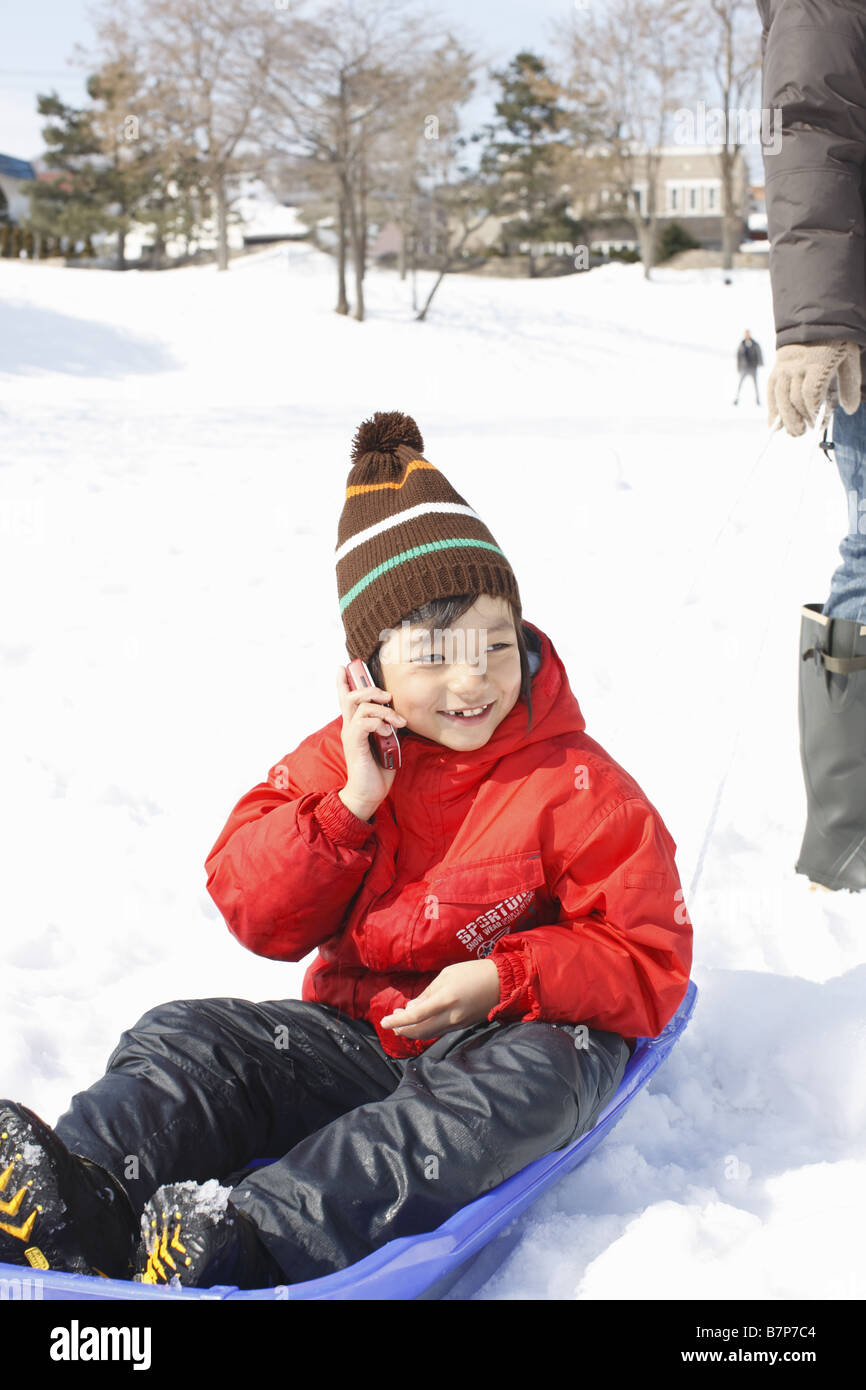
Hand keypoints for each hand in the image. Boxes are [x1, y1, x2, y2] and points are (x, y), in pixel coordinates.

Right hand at [336, 665, 406, 815]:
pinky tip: (389, 733)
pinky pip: (364, 723)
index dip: (343, 682)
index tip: (343, 667)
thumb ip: (388, 728)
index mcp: (355, 726)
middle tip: (387, 695)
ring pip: (361, 706)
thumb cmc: (378, 770)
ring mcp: (351, 735)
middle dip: (370, 689)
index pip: (346, 699)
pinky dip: (380, 723)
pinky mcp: (355, 744)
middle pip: (352, 696)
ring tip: (397, 722)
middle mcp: (350, 727)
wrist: (368, 794)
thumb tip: (400, 717)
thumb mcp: (387, 744)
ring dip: (383, 710)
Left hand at [379, 960, 500, 1038]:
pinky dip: (426, 1030)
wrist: (502, 983)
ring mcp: (458, 1024)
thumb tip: (411, 1008)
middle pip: (420, 1031)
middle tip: (391, 1024)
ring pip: (430, 1034)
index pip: (415, 1016)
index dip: (397, 1021)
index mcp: (446, 999)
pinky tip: (420, 1022)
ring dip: (413, 1032)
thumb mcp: (447, 975)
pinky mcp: (463, 1026)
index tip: (384, 1021)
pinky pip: (440, 1032)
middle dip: (403, 1030)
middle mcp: (451, 1016)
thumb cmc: (473, 972)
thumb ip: (428, 993)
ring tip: (402, 1024)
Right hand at [767, 341, 861, 435]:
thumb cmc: (836, 340)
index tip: (821, 423)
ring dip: (785, 419)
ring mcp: (784, 367)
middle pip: (794, 399)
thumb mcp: (850, 356)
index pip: (811, 394)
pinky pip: (771, 392)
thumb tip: (850, 410)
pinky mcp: (776, 369)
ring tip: (794, 432)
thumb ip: (850, 383)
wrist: (814, 318)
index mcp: (817, 362)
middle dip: (801, 418)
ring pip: (780, 398)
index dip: (814, 412)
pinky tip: (775, 425)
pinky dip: (772, 410)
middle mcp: (797, 366)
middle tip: (807, 431)